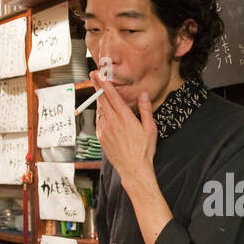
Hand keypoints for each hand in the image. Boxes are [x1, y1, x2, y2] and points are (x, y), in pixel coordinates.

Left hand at [94, 70, 156, 187]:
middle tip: (93, 74)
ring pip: (100, 110)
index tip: (100, 74)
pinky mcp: (101, 137)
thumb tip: (143, 94)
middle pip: (102, 99)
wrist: (133, 169)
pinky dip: (101, 114)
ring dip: (99, 99)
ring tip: (99, 91)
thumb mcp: (150, 129)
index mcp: (125, 118)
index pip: (113, 96)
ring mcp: (105, 130)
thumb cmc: (144, 150)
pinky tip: (104, 112)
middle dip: (97, 85)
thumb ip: (145, 109)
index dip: (105, 83)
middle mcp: (113, 122)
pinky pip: (99, 121)